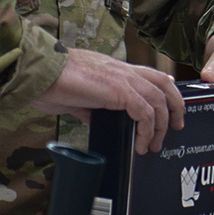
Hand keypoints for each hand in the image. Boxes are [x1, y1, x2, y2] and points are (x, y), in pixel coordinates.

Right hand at [34, 48, 184, 152]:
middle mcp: (123, 71)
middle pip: (164, 84)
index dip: (166, 89)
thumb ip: (92, 105)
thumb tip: (98, 116)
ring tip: (153, 145)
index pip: (151, 75)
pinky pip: (144, 112)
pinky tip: (140, 144)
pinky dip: (146, 130)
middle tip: (175, 127)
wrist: (38, 74)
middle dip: (175, 106)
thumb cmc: (50, 83)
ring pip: (158, 100)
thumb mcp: (78, 97)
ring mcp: (123, 79)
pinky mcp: (119, 90)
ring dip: (161, 126)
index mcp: (115, 70)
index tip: (171, 106)